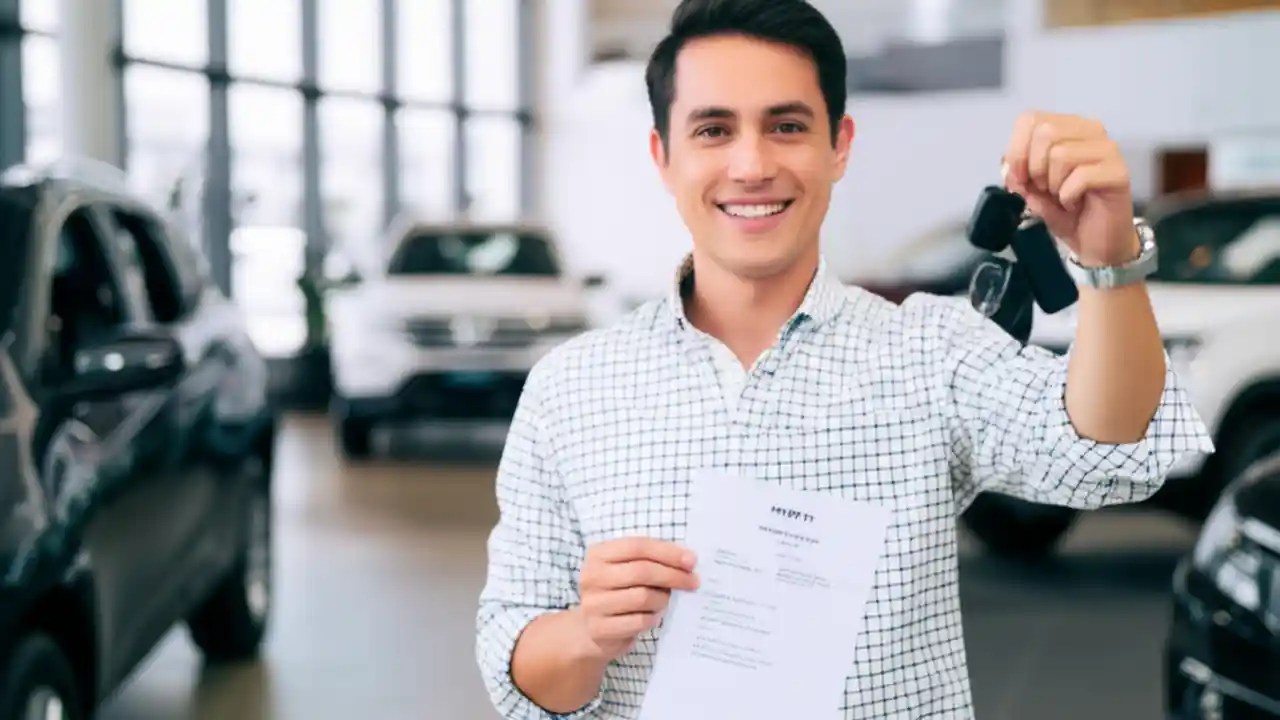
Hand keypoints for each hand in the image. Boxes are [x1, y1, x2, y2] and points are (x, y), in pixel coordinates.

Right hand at [575, 537, 699, 661]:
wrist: (592, 629)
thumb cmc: (618, 592)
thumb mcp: (626, 569)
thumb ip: (650, 560)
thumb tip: (688, 561)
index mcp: (598, 554)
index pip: (637, 547)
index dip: (667, 552)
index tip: (691, 560)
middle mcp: (591, 577)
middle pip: (642, 571)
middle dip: (673, 576)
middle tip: (693, 581)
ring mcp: (593, 604)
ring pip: (642, 597)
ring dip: (662, 599)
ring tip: (666, 601)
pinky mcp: (600, 629)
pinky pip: (639, 621)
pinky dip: (653, 618)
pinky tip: (654, 616)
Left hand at [1002, 111, 1138, 266]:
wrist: (1096, 243)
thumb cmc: (1065, 211)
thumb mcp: (1031, 191)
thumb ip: (1018, 175)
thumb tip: (1009, 167)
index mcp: (1066, 128)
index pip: (1030, 119)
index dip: (1017, 150)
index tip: (1019, 178)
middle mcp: (1090, 130)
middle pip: (1046, 132)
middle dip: (1035, 167)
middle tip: (1045, 188)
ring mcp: (1107, 149)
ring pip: (1061, 154)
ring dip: (1053, 184)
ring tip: (1062, 196)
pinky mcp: (1118, 172)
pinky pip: (1080, 176)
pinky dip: (1068, 195)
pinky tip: (1075, 203)